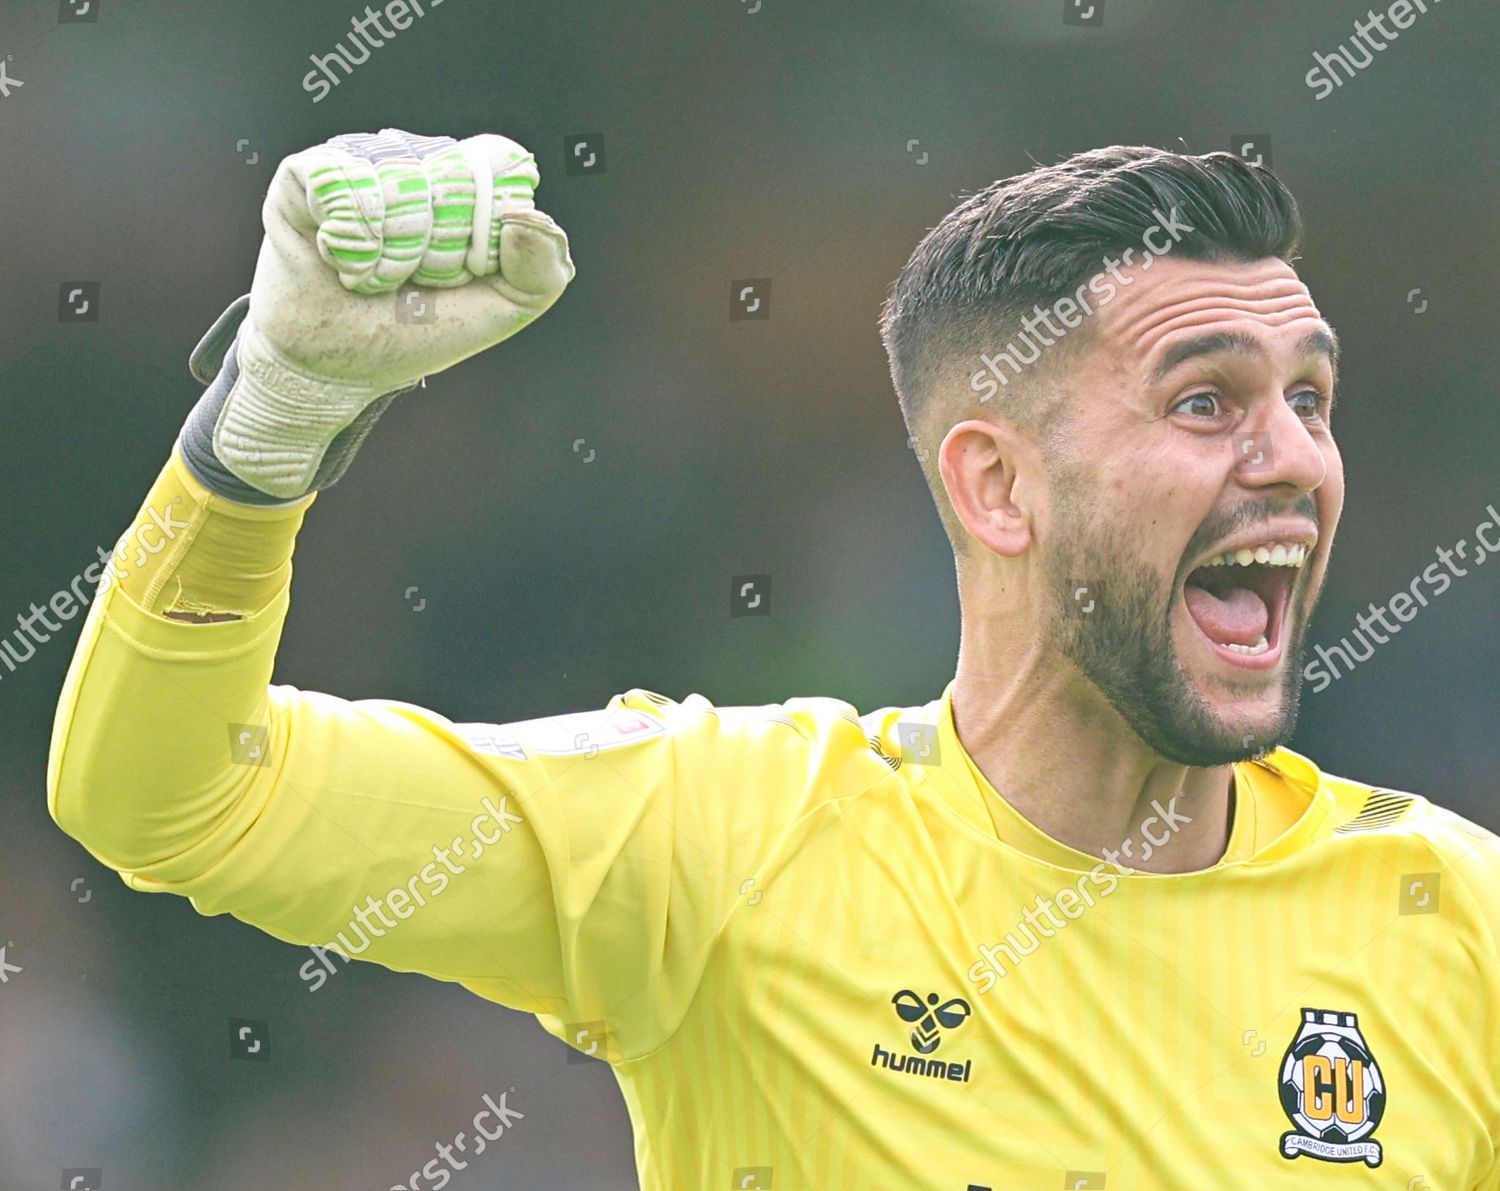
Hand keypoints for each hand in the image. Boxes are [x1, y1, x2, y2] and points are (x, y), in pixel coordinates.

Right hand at [214, 128, 573, 498]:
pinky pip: (337, 176)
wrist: (338, 365)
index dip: (478, 231)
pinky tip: (341, 256)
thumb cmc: (416, 330)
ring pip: (394, 175)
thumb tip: (525, 215)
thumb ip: (543, 272)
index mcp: (467, 184)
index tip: (458, 273)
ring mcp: (363, 160)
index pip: (495, 169)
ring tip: (373, 273)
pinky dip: (346, 232)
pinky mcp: (308, 172)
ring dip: (388, 248)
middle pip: (447, 175)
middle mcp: (418, 160)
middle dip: (433, 248)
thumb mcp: (502, 310)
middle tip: (410, 278)